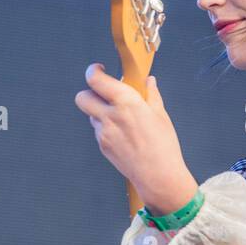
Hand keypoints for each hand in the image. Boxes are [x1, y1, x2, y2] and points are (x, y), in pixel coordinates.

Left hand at [73, 64, 198, 214]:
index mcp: (126, 102)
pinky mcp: (102, 145)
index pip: (96, 80)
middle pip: (82, 97)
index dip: (93, 71)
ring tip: (121, 116)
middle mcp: (109, 116)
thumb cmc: (163, 144)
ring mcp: (103, 132)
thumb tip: (149, 81)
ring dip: (100, 110)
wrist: (157, 174)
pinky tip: (123, 133)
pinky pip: (98, 130)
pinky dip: (105, 126)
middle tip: (103, 93)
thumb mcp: (161, 114)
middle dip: (89, 92)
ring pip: (90, 114)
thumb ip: (151, 94)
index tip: (98, 69)